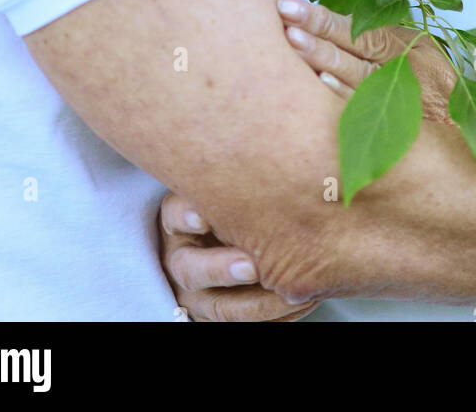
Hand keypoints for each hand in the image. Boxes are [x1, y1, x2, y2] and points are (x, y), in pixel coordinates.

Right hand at [158, 193, 318, 321]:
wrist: (259, 233)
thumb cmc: (252, 198)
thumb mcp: (242, 186)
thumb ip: (251, 179)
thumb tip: (279, 153)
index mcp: (181, 217)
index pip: (174, 215)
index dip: (187, 216)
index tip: (204, 216)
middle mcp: (183, 255)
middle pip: (188, 269)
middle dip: (220, 269)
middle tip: (252, 266)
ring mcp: (197, 291)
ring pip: (217, 306)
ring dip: (256, 303)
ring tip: (291, 291)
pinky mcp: (216, 312)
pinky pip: (238, 323)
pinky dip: (273, 315)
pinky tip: (301, 301)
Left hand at [277, 0, 457, 123]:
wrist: (466, 129)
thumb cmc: (432, 83)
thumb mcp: (417, 48)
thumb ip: (380, 36)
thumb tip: (327, 23)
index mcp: (402, 43)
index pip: (356, 28)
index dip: (322, 17)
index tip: (289, 6)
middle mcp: (401, 66)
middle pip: (352, 49)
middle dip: (315, 35)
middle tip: (283, 21)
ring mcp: (401, 97)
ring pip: (354, 76)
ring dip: (321, 60)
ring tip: (291, 45)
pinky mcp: (398, 125)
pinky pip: (365, 107)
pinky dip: (342, 95)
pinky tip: (321, 82)